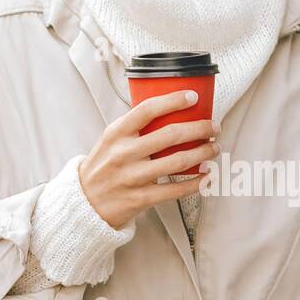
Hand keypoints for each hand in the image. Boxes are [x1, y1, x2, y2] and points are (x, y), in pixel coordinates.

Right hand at [78, 90, 220, 230]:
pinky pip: (175, 190)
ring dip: (202, 153)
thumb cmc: (104, 166)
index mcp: (116, 133)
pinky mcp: (140, 199)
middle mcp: (124, 153)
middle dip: (199, 128)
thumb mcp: (111, 140)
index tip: (193, 97)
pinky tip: (207, 176)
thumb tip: (171, 112)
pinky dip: (196, 183)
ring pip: (177, 162)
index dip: (173, 101)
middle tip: (213, 126)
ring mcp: (132, 177)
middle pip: (170, 135)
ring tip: (214, 148)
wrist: (85, 202)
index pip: (147, 110)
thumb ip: (135, 128)